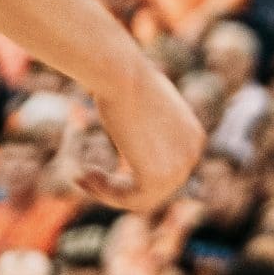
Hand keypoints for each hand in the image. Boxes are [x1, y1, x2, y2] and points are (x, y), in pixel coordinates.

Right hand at [77, 59, 204, 211]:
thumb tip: (137, 145)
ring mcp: (181, 166)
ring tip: (80, 176)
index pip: (164, 173)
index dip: (128, 177)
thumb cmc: (125, 80)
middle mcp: (192, 152)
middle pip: (154, 190)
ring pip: (140, 199)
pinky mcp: (160, 176)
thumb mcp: (142, 105)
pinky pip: (129, 199)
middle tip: (82, 176)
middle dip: (116, 188)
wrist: (122, 75)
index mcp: (192, 137)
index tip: (96, 169)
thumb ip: (146, 128)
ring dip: (106, 193)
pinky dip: (104, 192)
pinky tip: (83, 174)